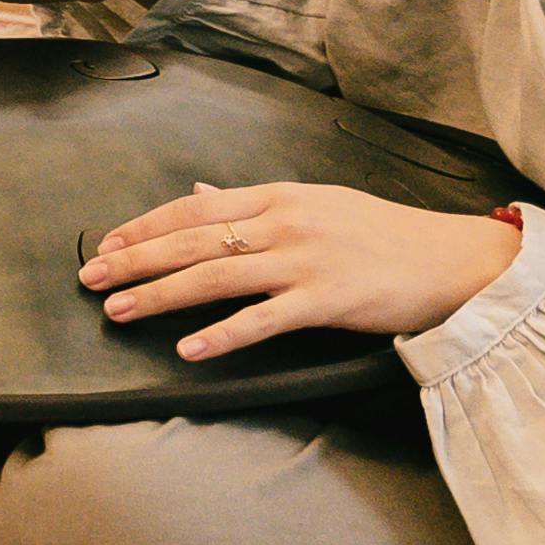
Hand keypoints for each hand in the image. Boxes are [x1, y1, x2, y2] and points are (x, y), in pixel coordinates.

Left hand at [86, 179, 525, 358]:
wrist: (453, 259)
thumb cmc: (383, 234)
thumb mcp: (315, 204)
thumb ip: (253, 203)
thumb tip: (197, 194)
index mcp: (279, 196)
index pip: (194, 209)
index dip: (145, 227)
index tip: (107, 244)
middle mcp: (284, 223)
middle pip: (192, 240)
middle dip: (136, 260)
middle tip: (91, 279)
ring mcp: (305, 261)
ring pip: (215, 277)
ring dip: (160, 295)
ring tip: (118, 311)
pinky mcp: (328, 300)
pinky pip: (264, 320)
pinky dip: (222, 334)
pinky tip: (187, 350)